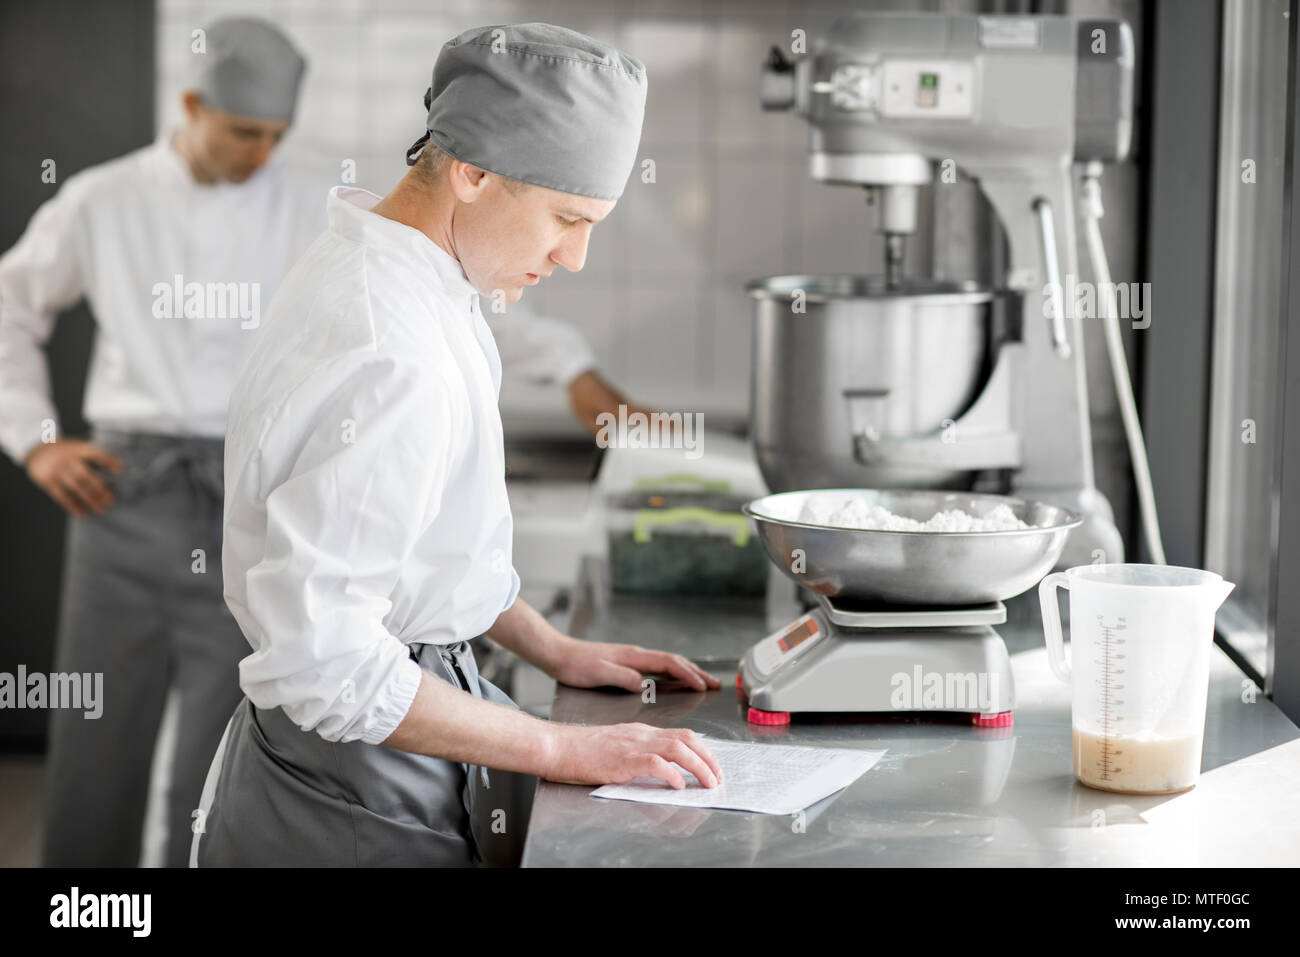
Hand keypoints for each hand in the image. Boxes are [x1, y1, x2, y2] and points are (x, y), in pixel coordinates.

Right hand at [25, 439, 122, 515]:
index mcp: (78, 449)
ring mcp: (56, 470)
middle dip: (99, 488)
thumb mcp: (79, 447)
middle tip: (111, 500)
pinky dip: (71, 505)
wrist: (37, 450)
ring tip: (101, 509)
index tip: (120, 470)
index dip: (107, 461)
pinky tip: (81, 513)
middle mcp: (67, 459)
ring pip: (74, 486)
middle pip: (84, 474)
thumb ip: (94, 457)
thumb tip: (119, 470)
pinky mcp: (46, 480)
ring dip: (89, 499)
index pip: (94, 453)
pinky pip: (60, 494)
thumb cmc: (67, 452)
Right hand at [543, 722, 722, 789]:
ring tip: (709, 783)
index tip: (712, 766)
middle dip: (709, 758)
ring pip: (679, 749)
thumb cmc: (580, 750)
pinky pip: (656, 763)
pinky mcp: (623, 759)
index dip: (702, 750)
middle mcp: (642, 734)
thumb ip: (638, 753)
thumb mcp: (617, 746)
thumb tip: (661, 770)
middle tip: (718, 777)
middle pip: (688, 739)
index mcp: (641, 731)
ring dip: (699, 766)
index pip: (682, 734)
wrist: (557, 746)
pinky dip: (672, 774)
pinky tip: (678, 785)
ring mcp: (633, 745)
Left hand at [548, 637, 721, 693]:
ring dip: (687, 672)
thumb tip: (646, 684)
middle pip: (674, 661)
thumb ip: (623, 677)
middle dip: (696, 672)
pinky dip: (672, 674)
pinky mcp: (626, 663)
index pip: (669, 664)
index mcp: (634, 657)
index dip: (688, 675)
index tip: (703, 686)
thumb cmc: (576, 665)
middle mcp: (637, 655)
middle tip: (714, 684)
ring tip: (702, 682)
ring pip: (667, 664)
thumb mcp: (599, 673)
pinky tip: (673, 681)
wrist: (559, 654)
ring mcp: (633, 658)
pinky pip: (657, 668)